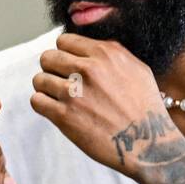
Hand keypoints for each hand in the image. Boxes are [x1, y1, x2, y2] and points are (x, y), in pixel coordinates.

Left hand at [31, 33, 176, 178]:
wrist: (147, 142)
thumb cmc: (145, 107)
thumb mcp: (137, 68)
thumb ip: (111, 53)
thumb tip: (88, 47)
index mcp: (105, 53)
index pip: (64, 40)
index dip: (64, 54)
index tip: (68, 66)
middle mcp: (88, 69)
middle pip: (47, 57)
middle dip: (52, 69)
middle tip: (61, 83)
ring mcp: (74, 92)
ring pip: (39, 79)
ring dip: (46, 89)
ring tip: (59, 99)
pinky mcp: (65, 116)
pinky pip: (37, 101)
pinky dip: (43, 105)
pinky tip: (55, 110)